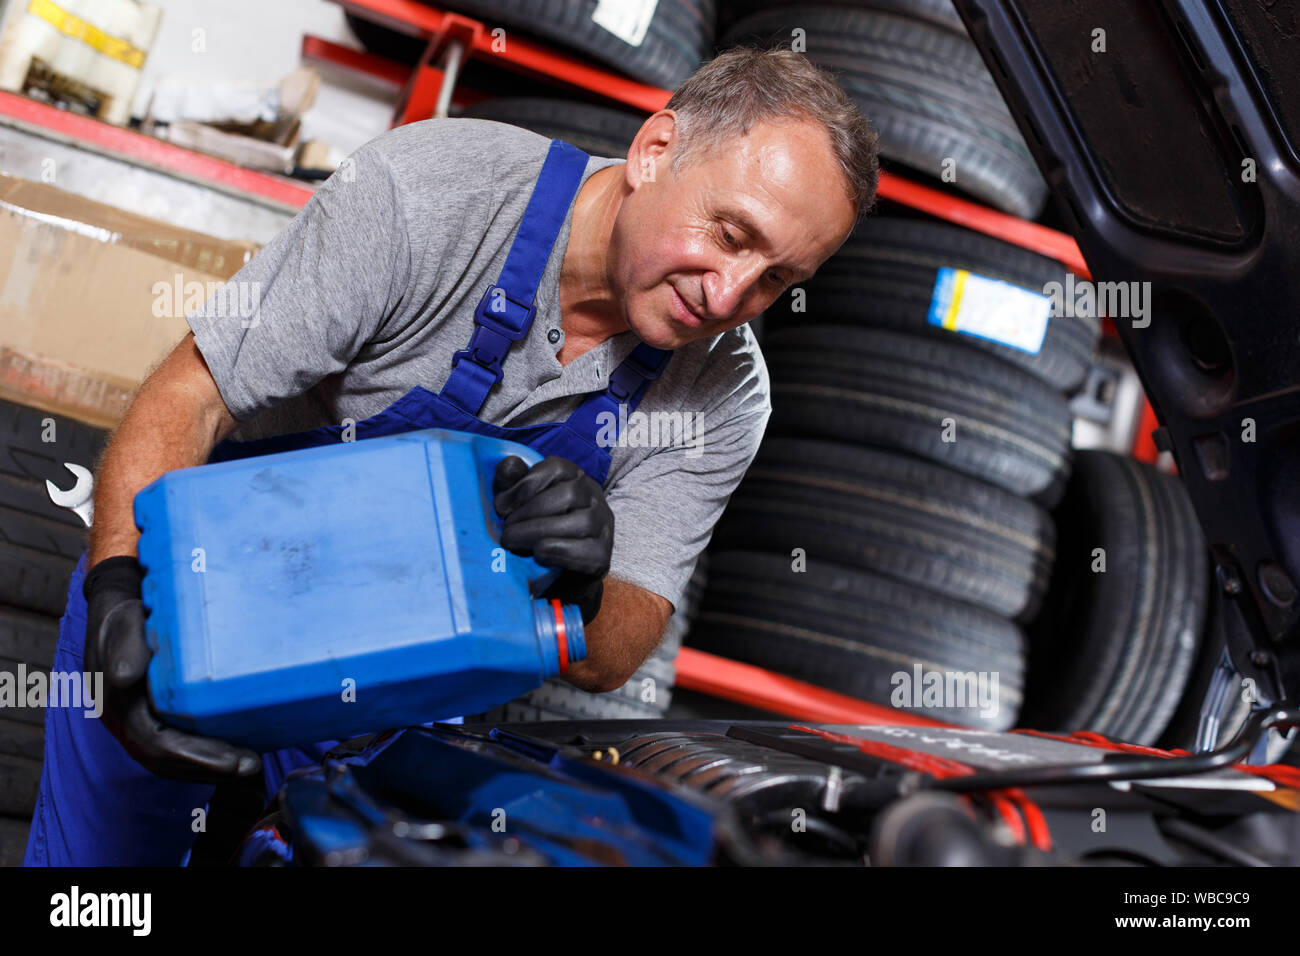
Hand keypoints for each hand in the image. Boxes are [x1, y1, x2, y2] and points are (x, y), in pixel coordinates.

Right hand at [82, 556, 262, 783]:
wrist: (118, 619)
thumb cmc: (125, 619)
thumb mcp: (122, 624)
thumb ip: (124, 646)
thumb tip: (124, 677)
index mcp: (118, 707)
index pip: (156, 745)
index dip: (194, 757)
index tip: (232, 760)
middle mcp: (127, 725)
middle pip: (169, 761)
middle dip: (212, 768)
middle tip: (253, 766)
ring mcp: (140, 726)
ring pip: (174, 762)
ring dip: (212, 768)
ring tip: (252, 766)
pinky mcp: (155, 721)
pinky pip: (180, 748)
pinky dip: (207, 757)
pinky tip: (238, 751)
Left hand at [492, 456, 613, 623]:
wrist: (554, 578)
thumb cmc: (533, 532)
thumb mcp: (518, 505)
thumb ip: (512, 484)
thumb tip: (510, 465)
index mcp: (574, 477)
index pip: (557, 468)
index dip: (525, 485)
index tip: (501, 507)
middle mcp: (594, 497)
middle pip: (570, 494)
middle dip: (531, 512)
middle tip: (506, 531)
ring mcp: (603, 526)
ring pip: (582, 521)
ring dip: (540, 531)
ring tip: (514, 543)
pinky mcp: (603, 555)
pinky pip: (588, 551)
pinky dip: (560, 551)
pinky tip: (538, 554)